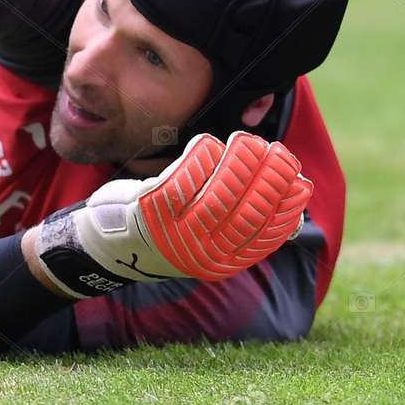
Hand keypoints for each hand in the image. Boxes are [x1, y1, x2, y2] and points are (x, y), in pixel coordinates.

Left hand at [31, 131, 313, 298]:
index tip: (297, 178)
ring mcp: (175, 234)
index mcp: (223, 262)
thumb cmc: (168, 230)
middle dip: (269, 175)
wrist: (107, 245)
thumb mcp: (210, 234)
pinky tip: (206, 144)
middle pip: (250, 212)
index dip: (288, 203)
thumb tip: (297, 187)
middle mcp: (201, 254)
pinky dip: (202, 157)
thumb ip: (246, 217)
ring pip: (220, 195)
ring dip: (239, 162)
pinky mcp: (151, 211)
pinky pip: (185, 179)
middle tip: (271, 150)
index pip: (269, 234)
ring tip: (243, 141)